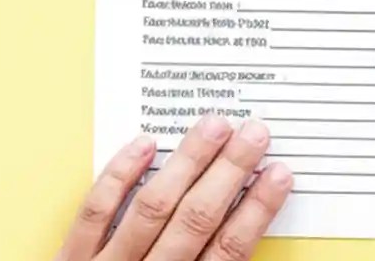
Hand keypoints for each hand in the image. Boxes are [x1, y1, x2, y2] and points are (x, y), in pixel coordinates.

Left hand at [56, 116, 292, 260]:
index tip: (280, 174)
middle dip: (229, 171)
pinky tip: (144, 146)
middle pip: (196, 219)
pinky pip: (94, 214)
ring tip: (213, 126)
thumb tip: (248, 242)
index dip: (257, 209)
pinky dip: (119, 177)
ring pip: (152, 207)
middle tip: (255, 133)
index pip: (229, 250)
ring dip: (187, 163)